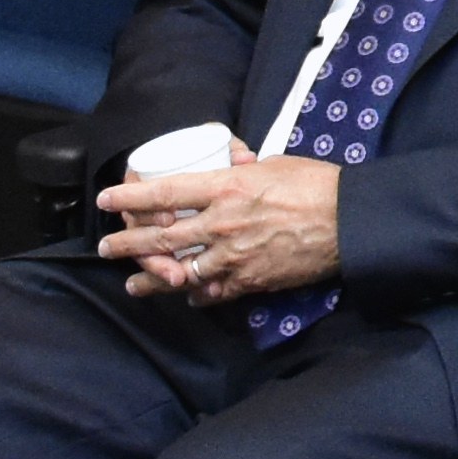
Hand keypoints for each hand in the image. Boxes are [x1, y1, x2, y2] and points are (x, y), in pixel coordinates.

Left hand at [96, 151, 344, 305]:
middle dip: (128, 243)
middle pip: (162, 237)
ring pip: (181, 272)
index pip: (165, 193)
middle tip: (106, 248)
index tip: (107, 198)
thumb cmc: (318, 185)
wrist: (351, 223)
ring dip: (152, 280)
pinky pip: (214, 292)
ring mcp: (235, 256)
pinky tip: (186, 296)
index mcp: (227, 187)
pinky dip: (197, 295)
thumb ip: (245, 168)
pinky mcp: (251, 280)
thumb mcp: (276, 163)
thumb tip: (232, 162)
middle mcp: (223, 223)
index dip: (130, 196)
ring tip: (133, 285)